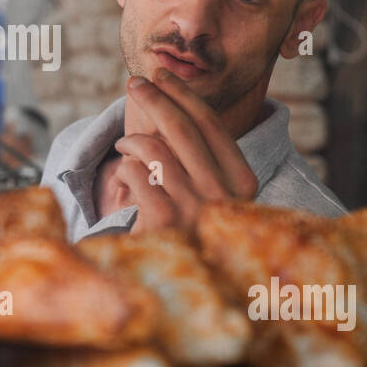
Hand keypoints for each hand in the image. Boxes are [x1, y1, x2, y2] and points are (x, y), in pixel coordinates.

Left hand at [116, 69, 257, 231]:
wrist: (177, 293)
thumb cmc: (191, 232)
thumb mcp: (208, 195)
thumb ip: (198, 157)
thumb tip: (169, 98)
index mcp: (243, 185)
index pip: (212, 126)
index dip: (184, 95)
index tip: (162, 74)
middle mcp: (225, 198)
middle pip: (183, 130)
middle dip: (156, 98)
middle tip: (135, 83)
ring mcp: (195, 213)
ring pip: (156, 150)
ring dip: (134, 139)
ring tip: (125, 143)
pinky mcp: (164, 226)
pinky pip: (137, 175)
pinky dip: (126, 166)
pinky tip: (123, 169)